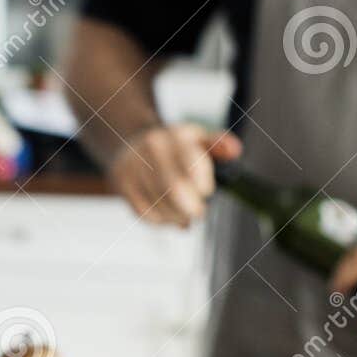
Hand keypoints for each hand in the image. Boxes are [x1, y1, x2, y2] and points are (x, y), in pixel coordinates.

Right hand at [107, 124, 241, 225]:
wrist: (130, 143)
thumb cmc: (172, 148)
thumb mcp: (196, 139)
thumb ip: (218, 145)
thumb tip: (235, 151)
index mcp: (176, 136)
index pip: (193, 164)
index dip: (203, 186)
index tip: (206, 192)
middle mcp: (152, 147)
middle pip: (174, 189)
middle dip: (191, 207)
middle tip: (198, 213)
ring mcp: (134, 166)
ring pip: (159, 204)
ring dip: (176, 217)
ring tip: (184, 217)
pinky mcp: (121, 184)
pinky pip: (144, 212)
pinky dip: (160, 220)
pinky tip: (168, 217)